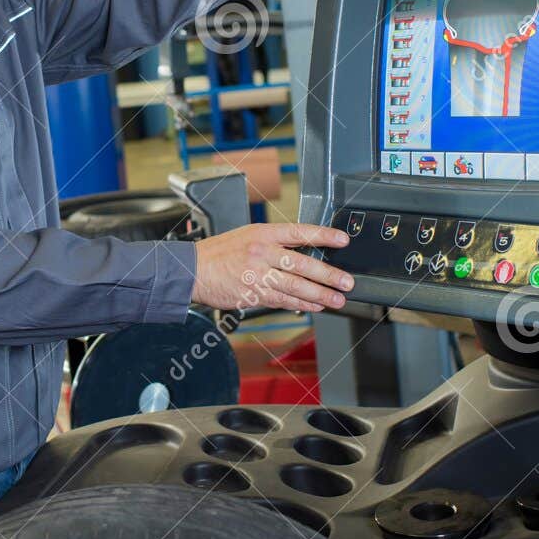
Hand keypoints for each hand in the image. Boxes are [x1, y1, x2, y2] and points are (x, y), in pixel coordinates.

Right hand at [192, 222, 354, 312]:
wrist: (192, 270)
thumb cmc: (219, 253)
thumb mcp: (247, 236)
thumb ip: (274, 243)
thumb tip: (304, 252)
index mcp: (262, 234)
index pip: (299, 232)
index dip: (323, 236)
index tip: (342, 240)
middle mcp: (262, 253)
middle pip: (302, 264)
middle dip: (328, 275)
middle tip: (346, 282)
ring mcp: (257, 275)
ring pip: (295, 287)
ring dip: (319, 296)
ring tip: (336, 300)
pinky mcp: (253, 295)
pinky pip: (282, 301)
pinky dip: (300, 305)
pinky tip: (314, 306)